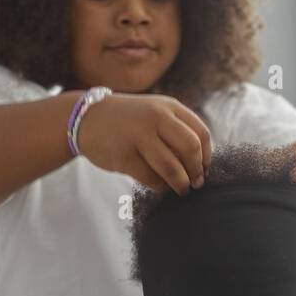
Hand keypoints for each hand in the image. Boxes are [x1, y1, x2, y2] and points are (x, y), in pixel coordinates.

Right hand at [77, 93, 212, 195]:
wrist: (88, 118)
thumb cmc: (130, 121)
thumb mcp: (156, 114)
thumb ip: (178, 131)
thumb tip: (202, 165)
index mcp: (169, 107)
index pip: (201, 134)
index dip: (207, 156)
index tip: (203, 169)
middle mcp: (156, 117)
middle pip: (191, 148)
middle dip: (197, 171)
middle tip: (195, 183)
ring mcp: (139, 135)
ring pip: (172, 167)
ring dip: (181, 183)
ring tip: (181, 189)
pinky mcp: (124, 156)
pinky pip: (151, 178)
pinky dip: (160, 186)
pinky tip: (160, 184)